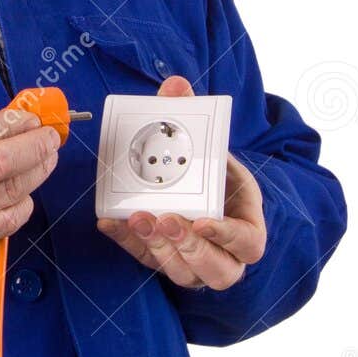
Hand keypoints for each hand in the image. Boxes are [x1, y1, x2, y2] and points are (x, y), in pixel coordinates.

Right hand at [0, 107, 60, 297]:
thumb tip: (0, 124)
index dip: (14, 122)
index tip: (32, 118)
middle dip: (35, 147)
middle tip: (51, 138)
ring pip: (7, 193)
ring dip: (36, 174)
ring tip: (47, 159)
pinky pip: (1, 225)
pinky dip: (21, 208)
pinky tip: (25, 196)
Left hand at [96, 75, 265, 290]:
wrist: (205, 191)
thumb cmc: (216, 174)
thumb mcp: (213, 149)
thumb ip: (196, 119)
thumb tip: (176, 84)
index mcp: (247, 226)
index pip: (247, 243)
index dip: (228, 236)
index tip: (204, 220)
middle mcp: (225, 254)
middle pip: (216, 268)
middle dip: (189, 246)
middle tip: (166, 219)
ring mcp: (194, 264)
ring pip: (182, 272)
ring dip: (158, 248)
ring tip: (139, 219)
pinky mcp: (164, 262)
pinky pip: (145, 260)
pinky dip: (127, 242)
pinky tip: (110, 222)